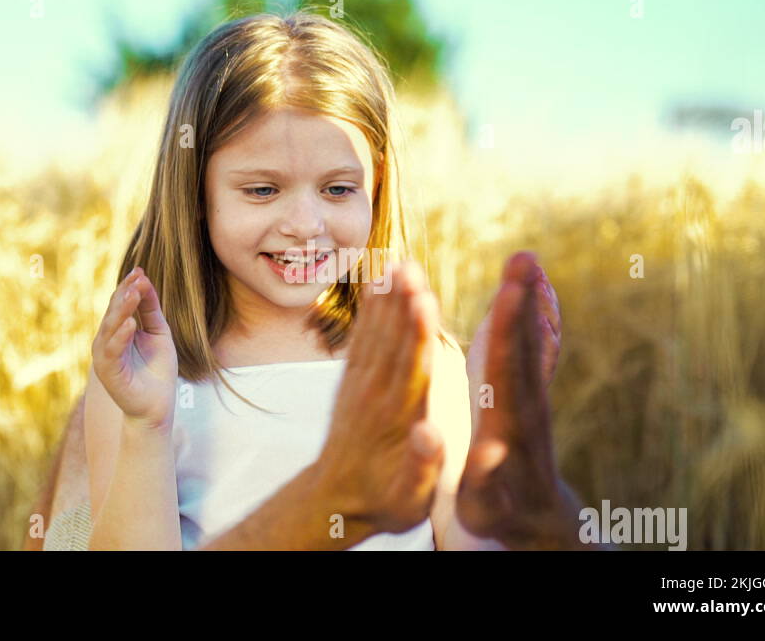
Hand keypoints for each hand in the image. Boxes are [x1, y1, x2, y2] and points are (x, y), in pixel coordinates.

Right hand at [90, 266, 177, 429]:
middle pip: (114, 311)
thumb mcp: (158, 333)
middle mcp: (107, 340)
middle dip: (125, 293)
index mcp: (118, 330)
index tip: (140, 270)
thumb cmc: (157, 371)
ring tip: (133, 294)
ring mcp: (106, 356)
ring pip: (111, 328)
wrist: (158, 406)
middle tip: (137, 278)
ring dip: (122, 309)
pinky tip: (130, 323)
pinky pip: (113, 351)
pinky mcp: (109, 372)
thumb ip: (151, 310)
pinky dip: (121, 336)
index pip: (120, 303)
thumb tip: (145, 281)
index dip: (129, 287)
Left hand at [316, 261, 444, 535]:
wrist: (333, 502)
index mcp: (398, 421)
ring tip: (396, 263)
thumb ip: (421, 467)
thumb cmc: (384, 502)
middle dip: (402, 304)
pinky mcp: (353, 381)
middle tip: (410, 266)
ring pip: (376, 335)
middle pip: (393, 343)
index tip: (423, 302)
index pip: (411, 370)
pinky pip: (362, 340)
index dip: (418, 334)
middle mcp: (377, 396)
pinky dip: (370, 311)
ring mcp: (361, 386)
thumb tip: (430, 433)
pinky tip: (377, 283)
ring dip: (386, 299)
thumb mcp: (408, 500)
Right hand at [456, 252, 582, 549]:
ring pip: (531, 341)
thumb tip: (488, 454)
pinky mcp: (532, 394)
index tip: (511, 292)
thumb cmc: (500, 517)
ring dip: (528, 300)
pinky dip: (531, 315)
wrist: (536, 522)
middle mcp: (527, 406)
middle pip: (524, 347)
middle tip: (522, 258)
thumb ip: (484, 483)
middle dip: (522, 302)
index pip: (507, 371)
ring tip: (525, 260)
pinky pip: (531, 346)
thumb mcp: (485, 509)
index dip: (508, 332)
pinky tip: (529, 287)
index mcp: (508, 428)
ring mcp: (533, 398)